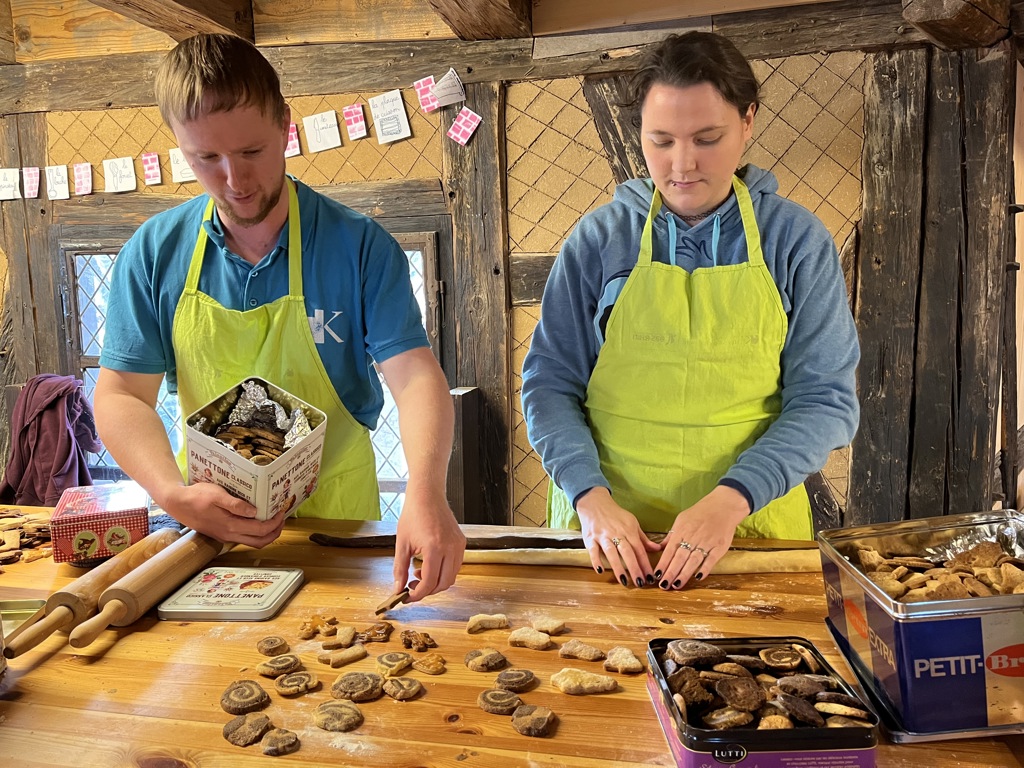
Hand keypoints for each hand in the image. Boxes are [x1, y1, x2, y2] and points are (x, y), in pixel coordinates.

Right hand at [157, 482, 285, 547]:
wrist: (178, 504)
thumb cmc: (196, 497)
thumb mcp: (217, 495)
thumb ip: (236, 505)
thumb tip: (254, 511)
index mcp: (230, 526)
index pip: (261, 530)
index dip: (275, 522)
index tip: (281, 511)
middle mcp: (229, 535)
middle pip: (260, 541)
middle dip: (275, 531)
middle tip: (282, 518)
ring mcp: (226, 536)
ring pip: (253, 542)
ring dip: (266, 534)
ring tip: (273, 520)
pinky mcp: (222, 534)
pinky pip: (244, 538)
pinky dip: (256, 532)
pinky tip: (257, 519)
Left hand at [393, 487, 464, 601]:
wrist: (427, 495)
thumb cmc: (413, 514)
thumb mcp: (402, 544)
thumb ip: (400, 569)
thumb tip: (397, 588)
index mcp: (434, 548)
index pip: (430, 582)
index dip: (418, 594)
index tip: (408, 597)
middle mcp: (450, 548)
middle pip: (443, 584)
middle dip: (428, 591)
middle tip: (412, 588)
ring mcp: (458, 545)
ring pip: (452, 577)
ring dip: (436, 582)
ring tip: (420, 574)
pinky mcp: (461, 542)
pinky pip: (456, 565)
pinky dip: (444, 572)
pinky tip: (430, 565)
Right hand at [576, 487, 659, 587]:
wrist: (594, 502)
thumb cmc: (615, 515)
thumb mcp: (632, 523)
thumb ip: (643, 538)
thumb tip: (657, 549)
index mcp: (629, 530)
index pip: (639, 550)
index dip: (645, 564)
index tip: (651, 578)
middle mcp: (616, 533)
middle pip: (627, 552)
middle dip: (635, 569)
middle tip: (641, 583)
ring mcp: (602, 536)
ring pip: (611, 552)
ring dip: (618, 567)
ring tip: (624, 581)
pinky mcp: (590, 537)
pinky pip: (592, 550)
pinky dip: (596, 560)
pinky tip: (600, 571)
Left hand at [654, 485, 749, 588]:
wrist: (723, 506)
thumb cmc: (700, 512)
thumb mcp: (681, 519)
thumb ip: (671, 535)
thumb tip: (659, 548)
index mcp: (682, 530)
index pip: (669, 550)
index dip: (663, 564)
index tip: (656, 575)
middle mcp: (693, 537)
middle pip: (680, 558)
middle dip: (670, 573)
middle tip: (663, 586)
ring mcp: (707, 542)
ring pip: (693, 561)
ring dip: (684, 574)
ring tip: (676, 585)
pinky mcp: (720, 546)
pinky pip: (711, 559)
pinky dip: (705, 568)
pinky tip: (698, 577)